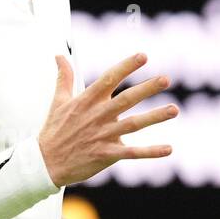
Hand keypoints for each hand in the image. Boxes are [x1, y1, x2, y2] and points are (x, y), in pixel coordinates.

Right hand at [37, 52, 177, 187]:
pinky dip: (150, 152)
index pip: (109, 79)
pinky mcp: (106, 155)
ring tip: (174, 109)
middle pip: (126, 100)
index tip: (143, 56)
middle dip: (146, 89)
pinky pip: (132, 153)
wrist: (45, 163)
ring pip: (133, 124)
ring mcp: (103, 135)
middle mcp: (97, 116)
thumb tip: (59, 56)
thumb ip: (64, 77)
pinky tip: (169, 149)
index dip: (126, 67)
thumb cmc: (54, 130)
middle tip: (165, 79)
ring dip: (155, 117)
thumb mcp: (58, 101)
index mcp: (87, 101)